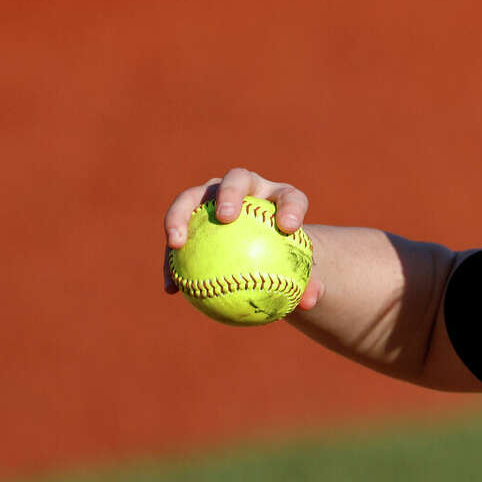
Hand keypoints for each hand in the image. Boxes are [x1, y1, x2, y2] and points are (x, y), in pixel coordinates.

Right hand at [161, 167, 322, 309]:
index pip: (290, 197)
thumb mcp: (299, 276)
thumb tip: (309, 302)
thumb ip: (308, 286)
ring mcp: (213, 196)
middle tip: (225, 218)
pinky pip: (176, 234)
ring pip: (192, 196)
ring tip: (177, 244)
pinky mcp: (189, 215)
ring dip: (180, 215)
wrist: (260, 257)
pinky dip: (171, 261)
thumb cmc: (284, 264)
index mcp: (280, 198)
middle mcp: (246, 188)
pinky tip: (172, 288)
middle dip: (230, 193)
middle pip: (237, 179)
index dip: (291, 207)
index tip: (288, 227)